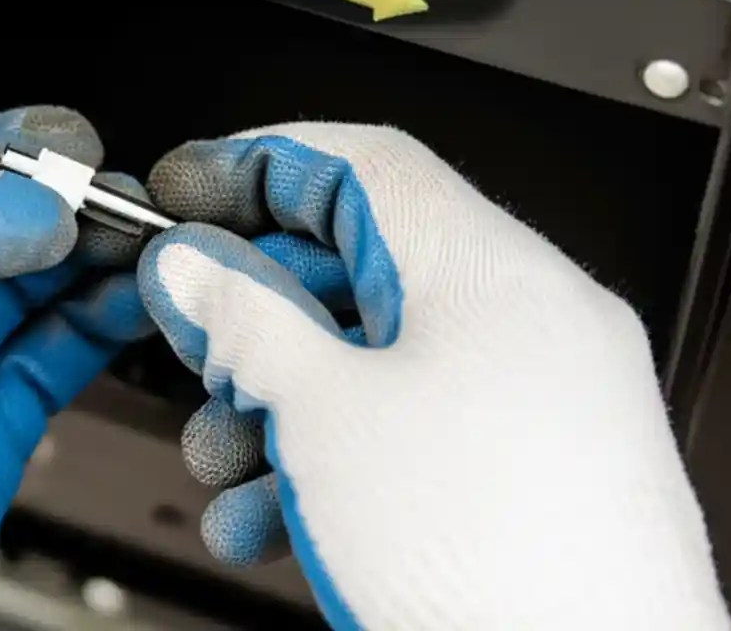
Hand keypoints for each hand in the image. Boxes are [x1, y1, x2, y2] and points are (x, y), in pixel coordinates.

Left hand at [0, 107, 151, 629]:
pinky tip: (134, 302)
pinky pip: (56, 355)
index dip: (2, 147)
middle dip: (62, 202)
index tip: (67, 148)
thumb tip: (29, 208)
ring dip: (92, 258)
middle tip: (123, 199)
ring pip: (32, 286)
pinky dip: (102, 324)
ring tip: (146, 244)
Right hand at [138, 123, 730, 628]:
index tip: (190, 192)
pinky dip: (337, 454)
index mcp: (493, 271)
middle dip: (257, 313)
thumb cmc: (494, 564)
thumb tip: (195, 265)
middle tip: (196, 344)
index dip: (257, 164)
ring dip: (282, 402)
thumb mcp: (326, 416)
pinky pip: (417, 426)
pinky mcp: (534, 469)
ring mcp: (540, 397)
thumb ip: (246, 319)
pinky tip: (273, 512)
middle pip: (360, 267)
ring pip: (379, 360)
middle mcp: (531, 320)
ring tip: (224, 460)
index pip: (361, 164)